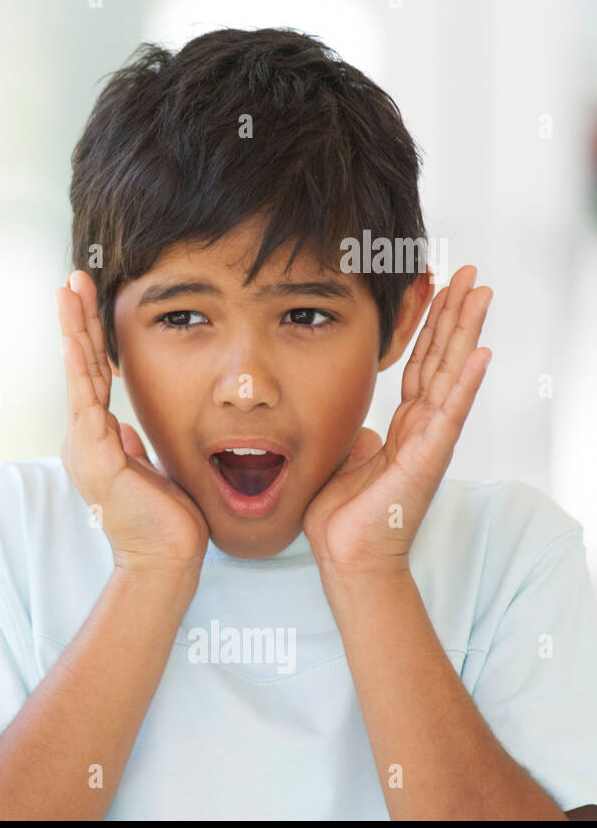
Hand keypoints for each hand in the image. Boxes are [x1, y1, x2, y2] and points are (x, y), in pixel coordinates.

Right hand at [56, 270, 209, 571]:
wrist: (167, 560)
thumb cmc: (165, 521)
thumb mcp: (148, 470)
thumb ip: (130, 445)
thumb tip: (123, 425)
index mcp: (96, 440)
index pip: (93, 376)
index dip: (90, 337)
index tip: (87, 300)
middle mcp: (83, 439)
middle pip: (80, 367)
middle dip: (75, 319)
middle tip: (71, 277)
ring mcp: (85, 448)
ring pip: (78, 377)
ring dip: (73, 330)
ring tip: (67, 291)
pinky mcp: (96, 458)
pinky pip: (86, 404)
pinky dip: (79, 368)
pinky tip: (73, 339)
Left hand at [303, 265, 492, 575]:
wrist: (347, 556)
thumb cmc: (345, 515)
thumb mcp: (349, 461)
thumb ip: (363, 438)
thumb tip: (364, 428)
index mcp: (404, 425)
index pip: (422, 364)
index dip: (431, 326)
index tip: (440, 287)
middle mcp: (423, 428)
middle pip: (444, 358)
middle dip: (456, 314)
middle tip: (471, 271)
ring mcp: (429, 442)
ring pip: (452, 375)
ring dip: (466, 332)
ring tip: (481, 293)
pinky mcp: (426, 460)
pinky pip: (448, 415)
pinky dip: (465, 383)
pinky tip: (482, 354)